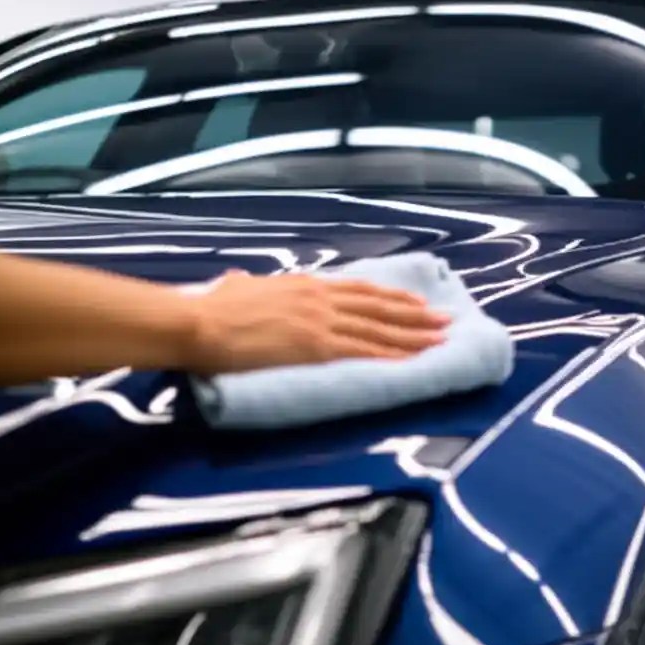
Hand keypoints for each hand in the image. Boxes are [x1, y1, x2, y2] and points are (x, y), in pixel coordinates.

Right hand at [183, 270, 449, 373]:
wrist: (198, 322)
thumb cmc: (211, 309)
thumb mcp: (238, 288)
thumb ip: (248, 286)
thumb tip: (241, 283)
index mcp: (305, 285)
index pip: (359, 290)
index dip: (390, 297)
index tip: (415, 302)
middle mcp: (320, 299)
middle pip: (379, 307)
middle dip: (415, 315)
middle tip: (445, 321)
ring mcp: (321, 322)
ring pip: (379, 329)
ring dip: (414, 335)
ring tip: (441, 339)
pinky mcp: (316, 347)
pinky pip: (364, 352)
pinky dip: (392, 356)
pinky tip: (412, 361)